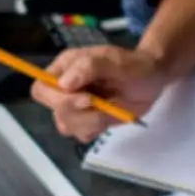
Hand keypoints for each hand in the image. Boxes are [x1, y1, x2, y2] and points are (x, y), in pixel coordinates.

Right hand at [31, 46, 171, 141]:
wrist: (153, 79)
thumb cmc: (134, 65)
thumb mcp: (115, 61)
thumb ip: (89, 67)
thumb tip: (64, 84)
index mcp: (65, 68)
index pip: (42, 88)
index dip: (57, 99)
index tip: (86, 99)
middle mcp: (65, 88)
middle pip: (53, 110)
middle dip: (78, 112)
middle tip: (102, 105)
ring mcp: (76, 107)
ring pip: (66, 126)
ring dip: (90, 122)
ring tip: (111, 109)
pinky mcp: (88, 121)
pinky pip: (81, 135)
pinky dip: (97, 129)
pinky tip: (111, 115)